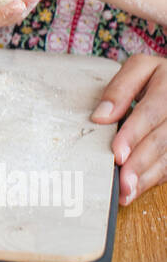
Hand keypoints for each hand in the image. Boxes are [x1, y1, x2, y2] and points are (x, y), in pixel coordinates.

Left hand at [91, 54, 166, 204]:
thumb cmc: (157, 77)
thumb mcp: (140, 69)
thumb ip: (120, 89)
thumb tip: (100, 116)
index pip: (151, 112)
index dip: (134, 134)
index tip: (117, 153)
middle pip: (162, 139)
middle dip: (141, 162)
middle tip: (123, 182)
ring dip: (147, 177)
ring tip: (127, 192)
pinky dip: (154, 178)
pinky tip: (138, 188)